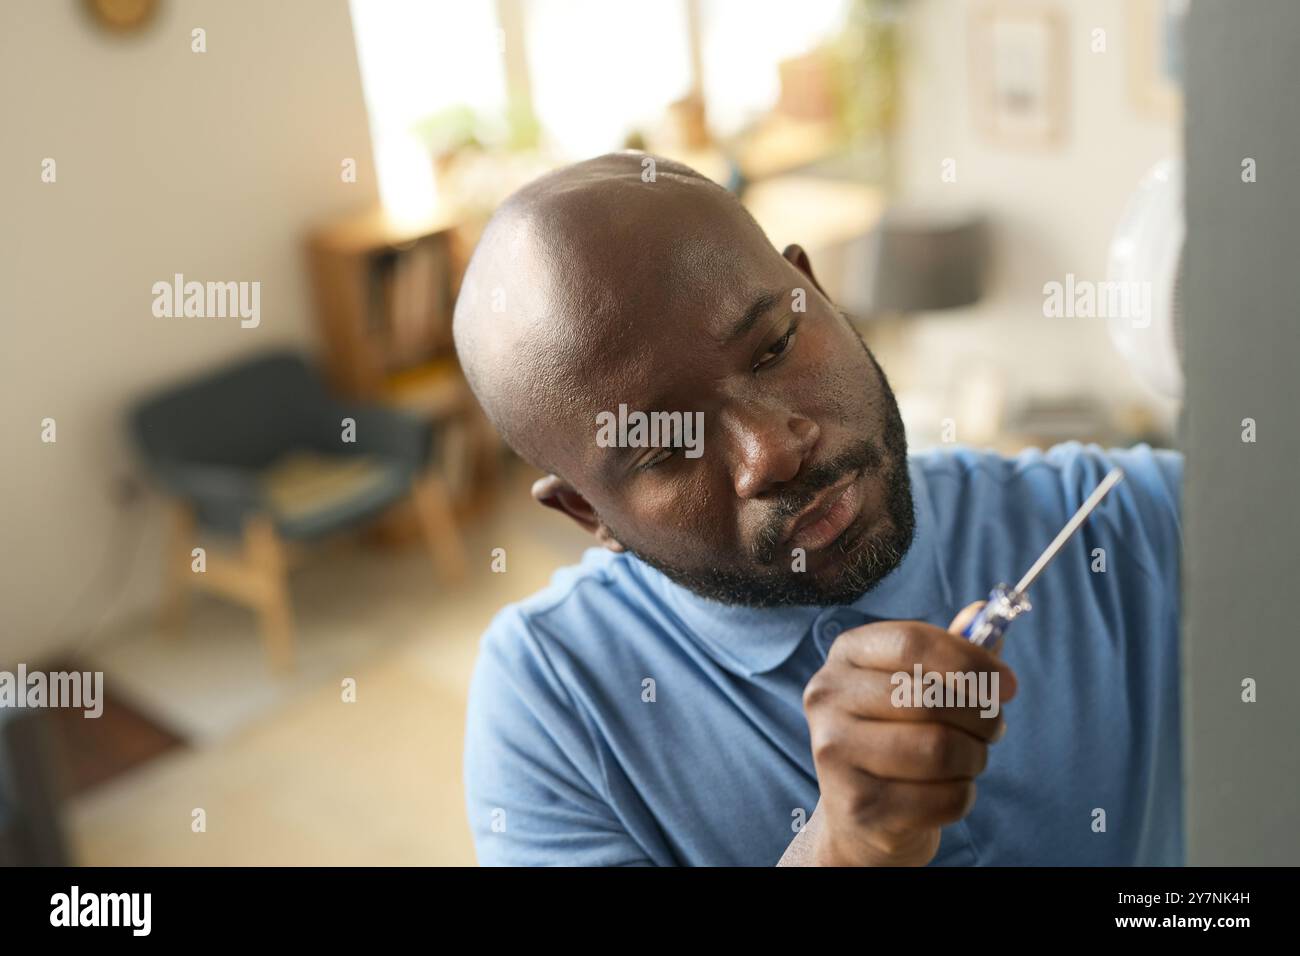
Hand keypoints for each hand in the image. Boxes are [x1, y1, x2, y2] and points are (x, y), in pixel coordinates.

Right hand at [783, 602, 1016, 866]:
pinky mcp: (856, 805)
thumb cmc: (898, 736)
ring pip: (939, 750)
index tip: (1009, 684)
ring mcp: (833, 752)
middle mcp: (827, 696)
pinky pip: (941, 798)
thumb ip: (952, 651)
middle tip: (995, 728)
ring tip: (971, 759)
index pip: (912, 643)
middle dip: (982, 716)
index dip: (972, 662)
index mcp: (846, 654)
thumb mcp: (919, 685)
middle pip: (930, 698)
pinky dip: (963, 796)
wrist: (860, 816)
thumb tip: (983, 613)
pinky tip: (949, 791)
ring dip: (974, 758)